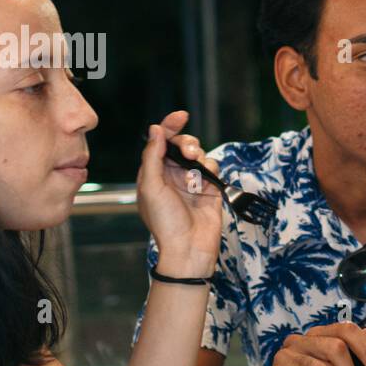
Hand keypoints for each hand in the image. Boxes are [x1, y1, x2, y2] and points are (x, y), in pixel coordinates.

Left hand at [138, 110, 223, 276]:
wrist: (188, 248)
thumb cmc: (165, 222)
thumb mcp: (151, 186)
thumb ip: (153, 156)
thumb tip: (155, 129)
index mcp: (154, 173)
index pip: (160, 142)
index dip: (169, 127)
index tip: (181, 117)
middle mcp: (172, 175)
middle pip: (182, 145)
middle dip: (187, 143)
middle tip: (190, 153)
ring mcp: (192, 182)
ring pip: (199, 155)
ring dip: (199, 156)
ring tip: (196, 170)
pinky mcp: (210, 189)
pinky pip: (213, 168)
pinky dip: (210, 169)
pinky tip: (204, 182)